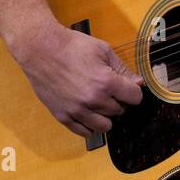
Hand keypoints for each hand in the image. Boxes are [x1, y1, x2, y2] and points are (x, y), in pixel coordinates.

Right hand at [11, 21, 144, 137]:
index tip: (128, 87)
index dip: (134, 91)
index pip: (135, 98)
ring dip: (106, 116)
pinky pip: (84, 132)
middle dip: (119, 101)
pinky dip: (90, 125)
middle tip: (111, 90)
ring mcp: (76, 111)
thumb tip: (138, 83)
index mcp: (106, 82)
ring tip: (100, 102)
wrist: (41, 49)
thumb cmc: (72, 46)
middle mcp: (92, 100)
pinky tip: (88, 112)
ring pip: (105, 126)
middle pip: (120, 111)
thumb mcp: (104, 51)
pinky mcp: (62, 116)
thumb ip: (123, 69)